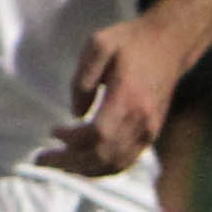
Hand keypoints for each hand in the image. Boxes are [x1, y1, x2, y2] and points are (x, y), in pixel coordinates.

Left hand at [37, 15, 190, 176]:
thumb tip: (76, 113)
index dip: (71, 140)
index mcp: (127, 97)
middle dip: (69, 162)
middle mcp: (141, 119)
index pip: (97, 134)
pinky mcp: (151, 134)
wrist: (169, 44)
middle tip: (42, 159)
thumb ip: (82, 78)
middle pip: (102, 156)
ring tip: (59, 164)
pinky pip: (124, 162)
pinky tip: (82, 163)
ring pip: (113, 165)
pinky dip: (101, 169)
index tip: (53, 130)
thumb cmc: (131, 41)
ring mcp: (149, 130)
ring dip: (83, 169)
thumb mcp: (99, 44)